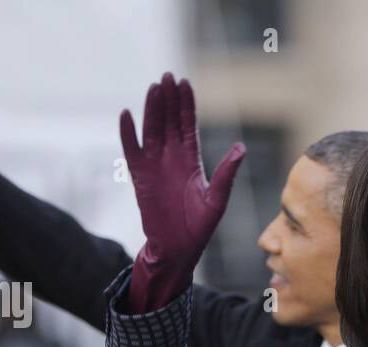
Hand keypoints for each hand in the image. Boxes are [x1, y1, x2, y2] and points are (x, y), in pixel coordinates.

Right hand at [119, 72, 244, 311]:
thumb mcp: (217, 200)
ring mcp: (154, 165)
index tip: (185, 82)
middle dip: (169, 99)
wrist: (177, 249)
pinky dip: (128, 133)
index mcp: (191, 160)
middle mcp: (172, 158)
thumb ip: (226, 174)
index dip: (186, 104)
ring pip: (151, 130)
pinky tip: (126, 114)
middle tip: (168, 76)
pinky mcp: (139, 176)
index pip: (188, 125)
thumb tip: (241, 148)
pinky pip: (131, 150)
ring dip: (151, 109)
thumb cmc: (199, 227)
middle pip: (169, 121)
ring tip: (153, 88)